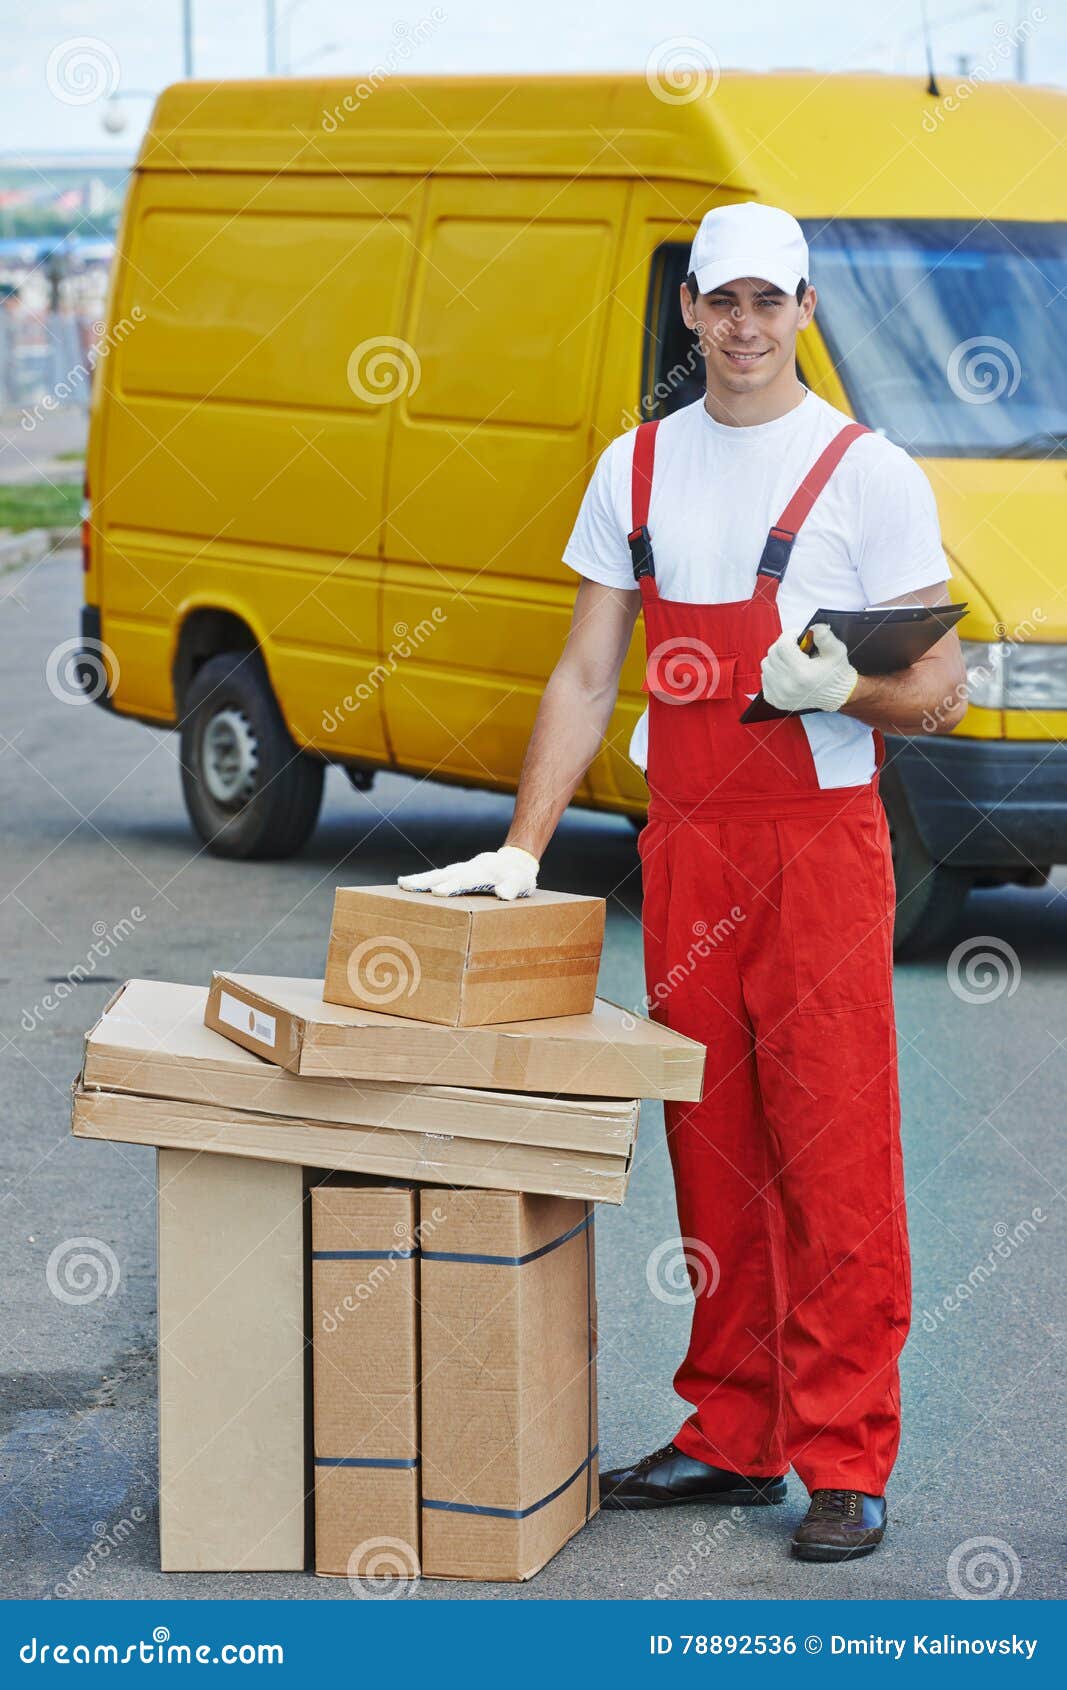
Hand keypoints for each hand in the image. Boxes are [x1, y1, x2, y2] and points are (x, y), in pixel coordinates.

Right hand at [396, 844, 539, 899]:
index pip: (466, 880)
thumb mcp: (521, 883)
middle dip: (426, 880)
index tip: (438, 891)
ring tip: (402, 884)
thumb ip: (513, 887)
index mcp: (483, 873)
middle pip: (444, 873)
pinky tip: (406, 884)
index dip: (453, 885)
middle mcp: (467, 869)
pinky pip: (436, 876)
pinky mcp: (455, 873)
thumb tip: (503, 893)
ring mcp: (459, 870)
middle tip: (407, 885)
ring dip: (420, 879)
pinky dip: (422, 879)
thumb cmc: (518, 877)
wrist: (514, 862)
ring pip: (437, 873)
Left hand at [760, 624, 857, 712]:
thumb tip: (812, 628)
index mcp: (802, 673)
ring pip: (766, 664)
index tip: (798, 635)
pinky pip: (764, 678)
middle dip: (784, 645)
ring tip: (791, 659)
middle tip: (796, 647)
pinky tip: (786, 671)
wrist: (838, 695)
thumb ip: (825, 636)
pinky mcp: (776, 700)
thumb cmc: (836, 672)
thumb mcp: (837, 651)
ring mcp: (780, 694)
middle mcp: (788, 685)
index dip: (790, 634)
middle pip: (773, 653)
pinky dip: (773, 671)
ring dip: (777, 658)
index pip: (783, 644)